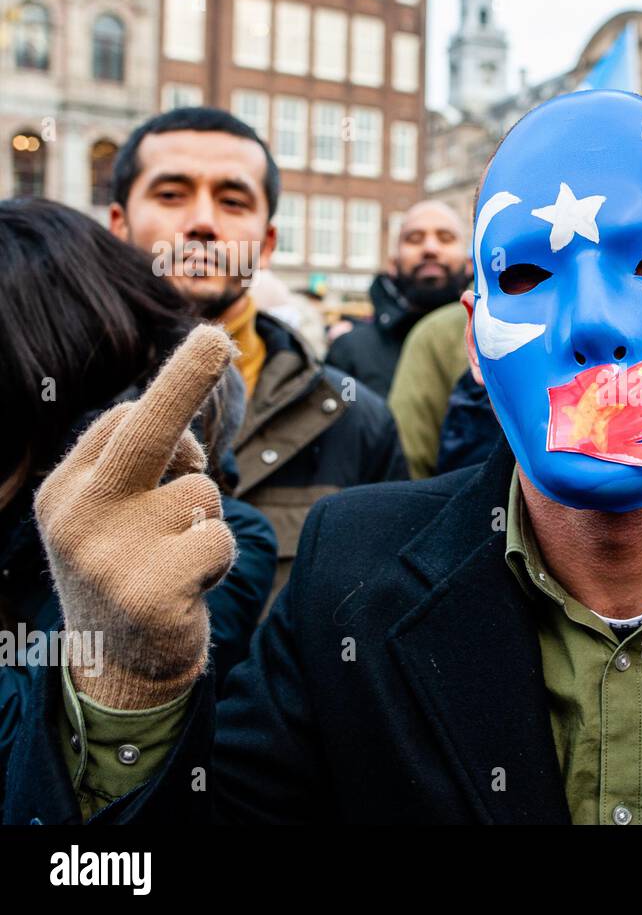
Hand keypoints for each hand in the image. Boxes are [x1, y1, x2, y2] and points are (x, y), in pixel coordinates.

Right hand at [35, 326, 237, 708]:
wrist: (118, 667)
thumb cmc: (129, 573)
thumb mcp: (111, 519)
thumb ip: (135, 471)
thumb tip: (183, 424)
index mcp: (63, 493)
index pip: (120, 423)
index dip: (173, 402)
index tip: (211, 342)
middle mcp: (76, 518)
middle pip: (143, 433)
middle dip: (185, 377)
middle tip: (216, 335)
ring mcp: (108, 556)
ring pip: (201, 494)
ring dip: (206, 521)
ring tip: (175, 559)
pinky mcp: (148, 591)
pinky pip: (217, 539)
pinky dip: (218, 559)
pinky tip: (188, 588)